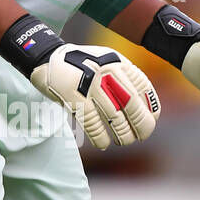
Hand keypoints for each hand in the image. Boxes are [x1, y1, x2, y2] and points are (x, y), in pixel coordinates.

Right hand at [31, 44, 160, 149]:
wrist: (46, 56)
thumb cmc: (81, 64)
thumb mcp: (107, 61)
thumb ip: (125, 78)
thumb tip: (145, 106)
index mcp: (118, 62)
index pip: (143, 87)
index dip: (151, 106)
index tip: (152, 119)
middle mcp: (107, 72)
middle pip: (131, 105)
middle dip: (141, 125)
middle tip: (142, 135)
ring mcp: (90, 85)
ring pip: (114, 117)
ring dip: (122, 134)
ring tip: (123, 141)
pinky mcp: (73, 97)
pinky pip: (92, 123)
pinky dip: (100, 137)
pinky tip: (103, 143)